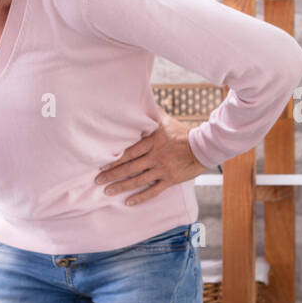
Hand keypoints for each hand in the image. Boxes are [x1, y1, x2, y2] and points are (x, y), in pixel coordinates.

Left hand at [95, 109, 209, 205]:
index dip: (114, 159)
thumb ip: (153, 114)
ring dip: (121, 186)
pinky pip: (153, 191)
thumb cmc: (183, 133)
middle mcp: (155, 157)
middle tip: (97, 180)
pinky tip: (128, 202)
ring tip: (107, 191)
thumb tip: (143, 100)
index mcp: (152, 142)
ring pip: (138, 180)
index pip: (129, 152)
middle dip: (112, 174)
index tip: (101, 164)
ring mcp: (162, 169)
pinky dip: (140, 197)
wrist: (204, 147)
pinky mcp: (170, 180)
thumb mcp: (166, 121)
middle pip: (130, 167)